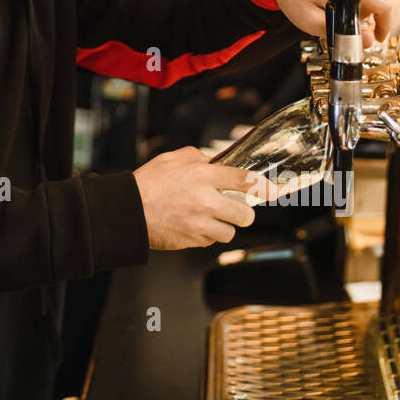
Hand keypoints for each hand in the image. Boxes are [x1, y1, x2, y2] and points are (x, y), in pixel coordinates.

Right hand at [133, 146, 276, 249]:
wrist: (128, 211)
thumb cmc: (148, 183)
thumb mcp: (172, 159)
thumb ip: (198, 158)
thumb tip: (214, 162)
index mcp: (202, 176)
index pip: (243, 180)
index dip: (262, 186)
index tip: (272, 191)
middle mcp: (205, 200)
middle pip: (245, 215)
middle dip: (243, 213)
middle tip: (234, 209)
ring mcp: (200, 223)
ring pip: (229, 232)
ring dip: (223, 227)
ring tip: (208, 219)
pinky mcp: (192, 240)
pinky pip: (210, 241)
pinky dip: (205, 235)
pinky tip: (192, 226)